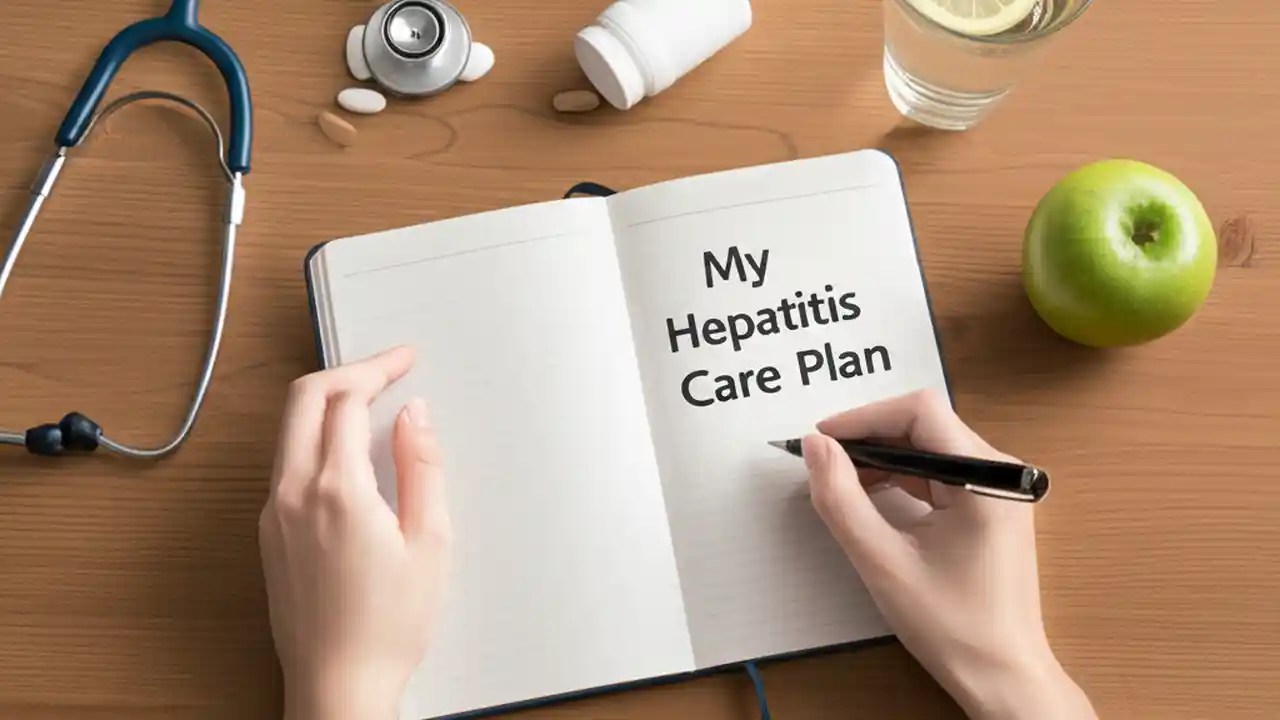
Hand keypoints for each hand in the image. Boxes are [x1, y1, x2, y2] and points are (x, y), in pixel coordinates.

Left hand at [259, 346, 450, 719]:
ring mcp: (274, 513)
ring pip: (289, 429)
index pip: (345, 399)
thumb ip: (422, 467)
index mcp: (336, 491)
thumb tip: (414, 415)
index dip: (377, 369)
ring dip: (326, 402)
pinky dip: (315, 437)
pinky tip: (349, 452)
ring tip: (370, 402)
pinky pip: (286, 462)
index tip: (404, 361)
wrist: (339, 685)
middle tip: (385, 368)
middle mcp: (293, 494)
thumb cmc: (388, 627)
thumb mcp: (430, 542)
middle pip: (303, 399)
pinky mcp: (270, 533)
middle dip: (346, 372)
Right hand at [804, 390, 1094, 719]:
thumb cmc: (951, 625)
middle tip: (823, 461)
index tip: (822, 441)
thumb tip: (814, 446)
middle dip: (869, 436)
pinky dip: (901, 477)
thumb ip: (842, 499)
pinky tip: (869, 496)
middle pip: (925, 424)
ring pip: (930, 447)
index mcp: (985, 478)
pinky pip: (939, 474)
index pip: (920, 412)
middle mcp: (1000, 472)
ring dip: (883, 457)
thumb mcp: (883, 562)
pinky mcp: (990, 508)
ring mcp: (998, 490)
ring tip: (839, 481)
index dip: (865, 417)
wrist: (1002, 676)